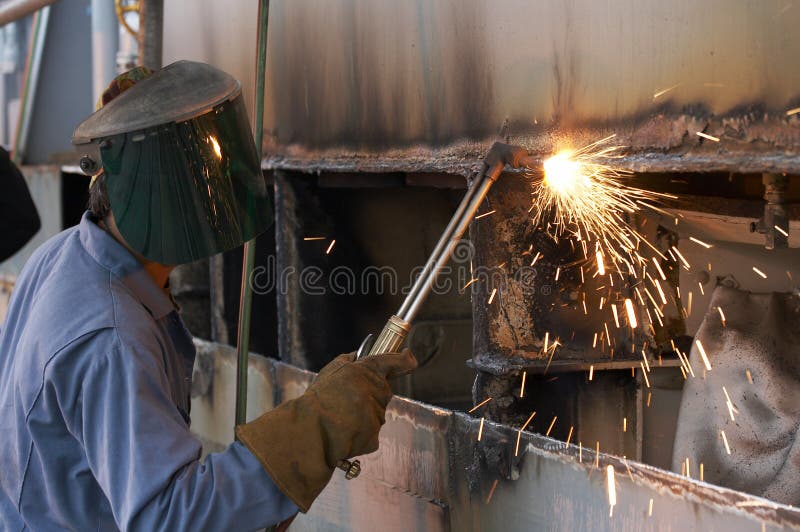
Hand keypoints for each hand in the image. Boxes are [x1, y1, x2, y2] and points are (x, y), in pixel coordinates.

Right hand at [236, 348, 416, 511]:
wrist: (309, 432)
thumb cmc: (316, 402)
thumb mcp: (330, 371)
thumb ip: (347, 361)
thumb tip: (357, 356)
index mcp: (367, 371)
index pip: (396, 362)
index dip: (405, 360)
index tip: (408, 358)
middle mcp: (376, 391)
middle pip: (383, 392)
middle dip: (371, 395)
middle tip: (349, 401)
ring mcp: (377, 415)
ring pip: (377, 414)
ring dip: (364, 416)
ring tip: (342, 418)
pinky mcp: (374, 436)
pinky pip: (371, 433)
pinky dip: (360, 434)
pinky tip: (345, 432)